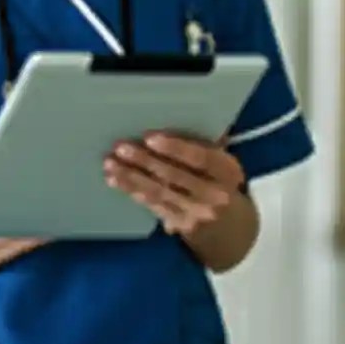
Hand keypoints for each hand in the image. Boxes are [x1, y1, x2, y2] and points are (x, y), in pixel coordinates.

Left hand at [103, 132, 245, 235]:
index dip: (175, 147)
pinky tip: (116, 180)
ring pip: (159, 191)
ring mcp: (198, 213)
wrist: (233, 228)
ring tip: (111, 162)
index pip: (201, 157)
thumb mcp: (222, 163)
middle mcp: (215, 194)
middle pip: (174, 175)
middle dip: (144, 161)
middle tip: (120, 147)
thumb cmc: (221, 183)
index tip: (149, 137)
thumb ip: (204, 142)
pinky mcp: (181, 226)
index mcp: (228, 170)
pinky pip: (153, 205)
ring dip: (131, 176)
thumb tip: (174, 115)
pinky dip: (132, 191)